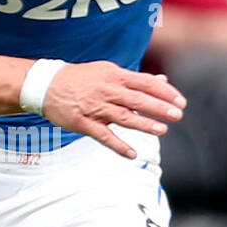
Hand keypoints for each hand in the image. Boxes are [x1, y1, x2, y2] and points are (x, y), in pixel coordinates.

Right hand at [43, 62, 186, 158]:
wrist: (46, 85)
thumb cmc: (81, 78)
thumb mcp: (109, 72)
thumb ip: (136, 79)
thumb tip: (164, 80)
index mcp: (114, 75)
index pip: (145, 82)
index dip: (165, 92)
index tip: (181, 101)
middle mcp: (106, 90)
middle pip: (137, 99)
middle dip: (159, 107)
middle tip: (178, 115)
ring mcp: (94, 107)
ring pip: (123, 116)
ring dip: (143, 124)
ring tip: (162, 130)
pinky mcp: (82, 123)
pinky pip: (103, 136)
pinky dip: (118, 145)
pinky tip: (133, 154)